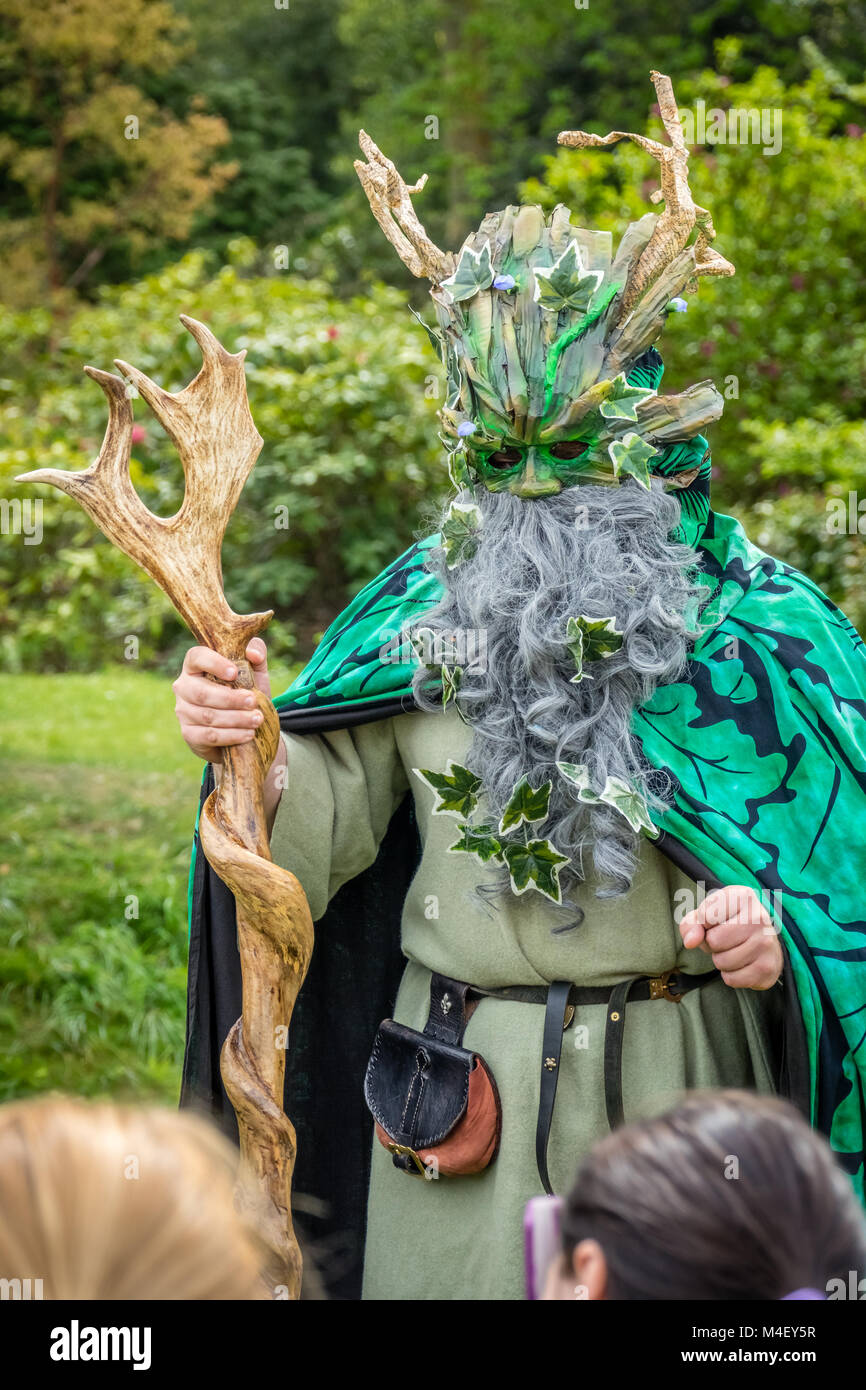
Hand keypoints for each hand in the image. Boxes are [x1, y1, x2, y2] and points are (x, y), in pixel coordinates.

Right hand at [172, 637, 271, 762]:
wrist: (243, 725)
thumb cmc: (244, 690)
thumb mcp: (254, 670)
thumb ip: (256, 653)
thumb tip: (253, 653)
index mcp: (195, 665)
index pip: (196, 657)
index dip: (214, 663)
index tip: (234, 672)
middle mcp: (184, 686)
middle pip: (201, 692)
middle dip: (230, 698)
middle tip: (253, 701)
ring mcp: (183, 711)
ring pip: (208, 716)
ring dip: (236, 718)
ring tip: (257, 719)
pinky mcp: (189, 734)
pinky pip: (209, 735)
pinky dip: (231, 735)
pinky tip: (248, 734)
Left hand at [678, 886, 782, 989]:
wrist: (764, 941)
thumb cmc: (729, 923)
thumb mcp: (707, 914)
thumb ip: (691, 924)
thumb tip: (690, 942)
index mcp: (743, 896)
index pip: (705, 917)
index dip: (704, 923)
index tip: (717, 920)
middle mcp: (759, 917)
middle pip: (714, 941)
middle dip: (712, 943)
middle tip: (725, 938)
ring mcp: (766, 943)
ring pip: (722, 962)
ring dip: (721, 960)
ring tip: (734, 949)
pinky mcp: (767, 968)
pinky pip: (731, 979)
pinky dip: (730, 975)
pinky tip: (742, 963)